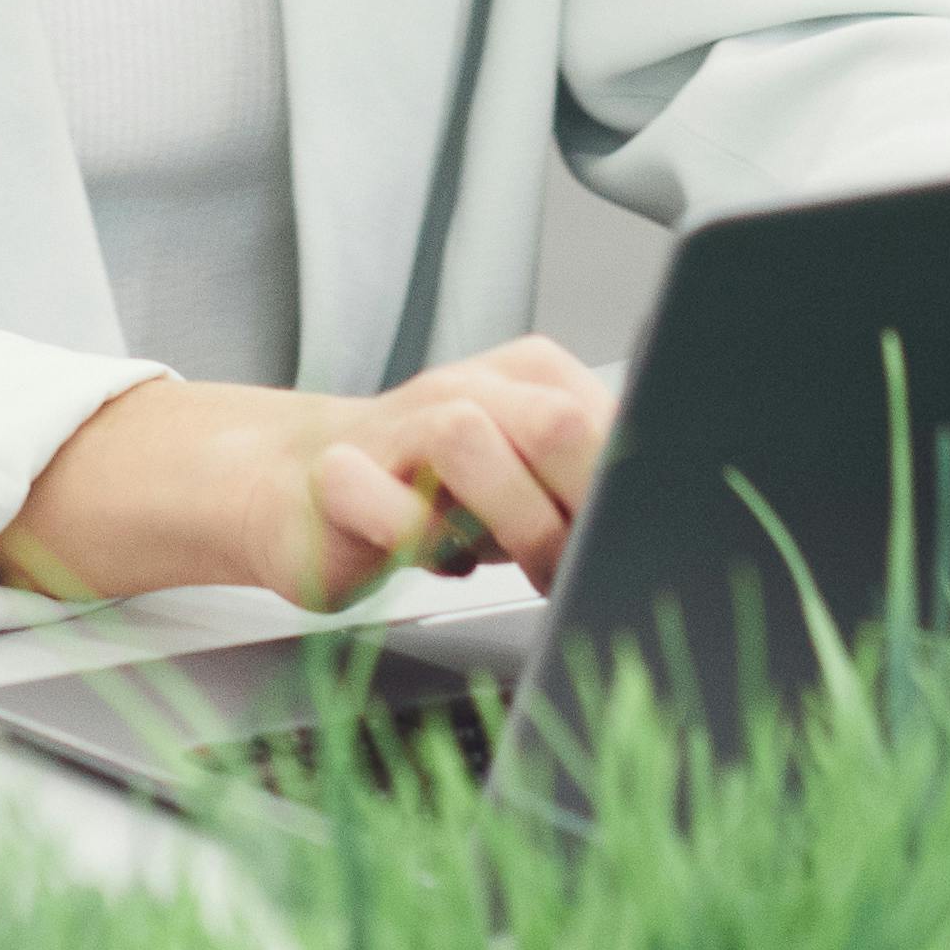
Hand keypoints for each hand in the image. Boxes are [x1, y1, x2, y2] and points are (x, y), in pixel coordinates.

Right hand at [0, 343, 618, 613]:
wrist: (295, 486)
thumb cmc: (425, 494)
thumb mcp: (518, 485)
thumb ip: (577, 489)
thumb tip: (654, 528)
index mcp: (523, 381)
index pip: (606, 419)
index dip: (625, 490)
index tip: (630, 542)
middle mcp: (465, 389)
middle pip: (553, 420)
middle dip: (578, 507)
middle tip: (577, 568)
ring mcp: (396, 427)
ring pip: (466, 436)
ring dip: (505, 518)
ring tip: (513, 567)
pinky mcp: (334, 475)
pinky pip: (370, 493)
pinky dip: (403, 531)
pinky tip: (420, 555)